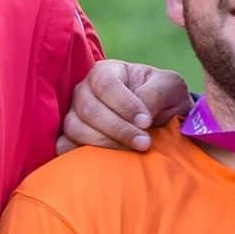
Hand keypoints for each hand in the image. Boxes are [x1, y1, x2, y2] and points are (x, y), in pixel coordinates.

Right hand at [58, 61, 191, 153]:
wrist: (161, 120)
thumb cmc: (163, 97)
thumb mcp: (170, 87)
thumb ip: (156, 94)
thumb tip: (140, 116)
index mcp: (105, 72)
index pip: (105, 84)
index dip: (124, 104)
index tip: (146, 122)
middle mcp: (84, 91)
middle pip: (88, 109)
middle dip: (118, 129)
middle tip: (144, 143)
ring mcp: (74, 114)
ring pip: (75, 128)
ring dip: (103, 143)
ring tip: (131, 152)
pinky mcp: (70, 137)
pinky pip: (64, 146)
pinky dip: (80, 155)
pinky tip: (106, 161)